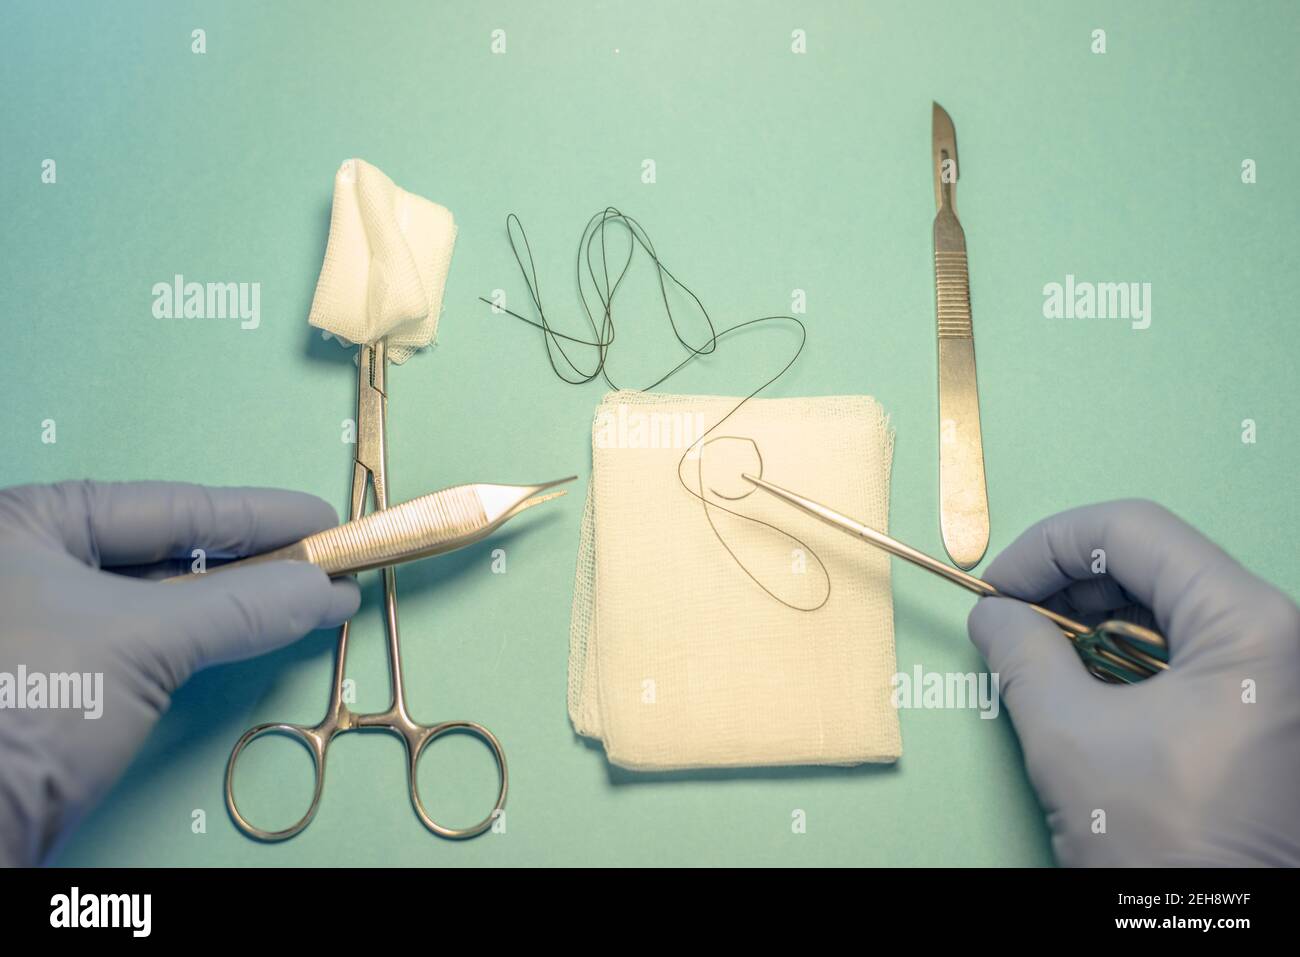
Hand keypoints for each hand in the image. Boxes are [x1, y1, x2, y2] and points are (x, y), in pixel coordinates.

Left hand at [0, 481, 359, 865]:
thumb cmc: (27, 703)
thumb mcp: (142, 641)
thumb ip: (242, 605)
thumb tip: (325, 587)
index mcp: (30, 521)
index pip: (171, 506)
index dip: (259, 514)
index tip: (324, 521)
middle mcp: (31, 559)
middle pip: (170, 550)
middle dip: (256, 559)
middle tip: (327, 559)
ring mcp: (42, 619)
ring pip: (164, 597)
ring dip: (239, 601)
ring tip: (310, 596)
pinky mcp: (59, 675)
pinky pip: (151, 638)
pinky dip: (210, 636)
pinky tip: (259, 630)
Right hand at [967, 499, 1299, 866]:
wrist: (1217, 933)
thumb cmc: (1167, 845)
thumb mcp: (1068, 735)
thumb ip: (1021, 652)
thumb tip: (994, 613)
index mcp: (1246, 622)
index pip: (1130, 531)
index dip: (1048, 547)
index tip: (998, 586)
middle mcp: (1274, 632)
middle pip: (1152, 559)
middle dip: (1067, 583)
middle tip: (1009, 619)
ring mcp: (1273, 668)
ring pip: (1166, 600)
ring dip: (1090, 617)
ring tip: (1039, 655)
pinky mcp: (1260, 702)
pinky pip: (1183, 646)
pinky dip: (1121, 652)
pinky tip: (1082, 684)